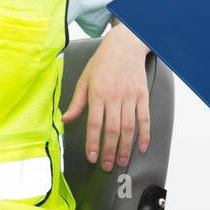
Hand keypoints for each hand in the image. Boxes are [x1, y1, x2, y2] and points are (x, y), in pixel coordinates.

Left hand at [62, 25, 150, 170]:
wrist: (124, 44)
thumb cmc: (102, 61)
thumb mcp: (84, 79)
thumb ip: (76, 102)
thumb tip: (64, 120)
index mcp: (97, 93)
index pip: (94, 123)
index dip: (93, 143)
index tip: (92, 157)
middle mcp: (114, 96)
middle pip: (112, 129)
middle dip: (109, 151)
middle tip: (107, 166)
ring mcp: (130, 96)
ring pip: (129, 127)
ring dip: (125, 147)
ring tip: (122, 160)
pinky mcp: (142, 95)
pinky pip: (145, 118)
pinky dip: (145, 134)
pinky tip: (142, 147)